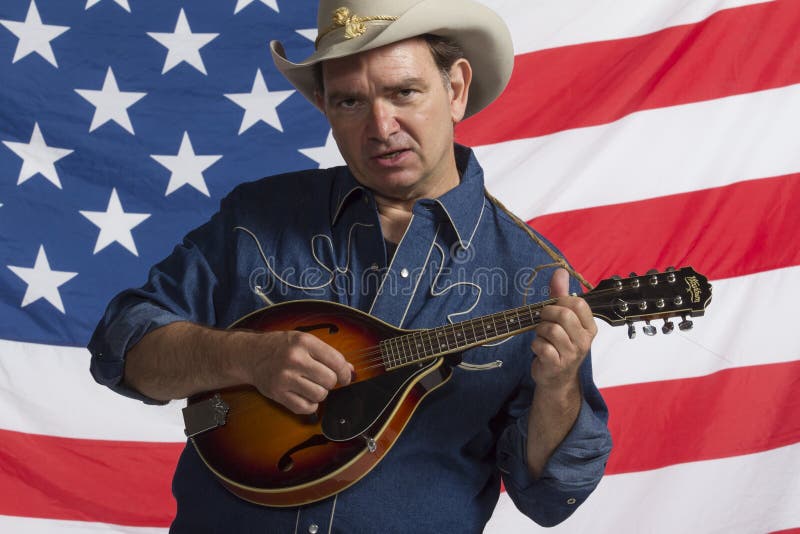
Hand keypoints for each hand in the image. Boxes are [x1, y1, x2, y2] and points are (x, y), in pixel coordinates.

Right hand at [239, 330, 353, 414]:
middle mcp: (294, 359)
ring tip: (311, 385)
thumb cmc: (282, 347)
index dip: (345, 372)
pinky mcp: (277, 393)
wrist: (251, 354)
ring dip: (320, 393)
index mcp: (304, 342)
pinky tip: (304, 395)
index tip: (345, 377)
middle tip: (322, 378)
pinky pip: (305, 408)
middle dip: (330, 382)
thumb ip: (328, 354)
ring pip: (320, 395)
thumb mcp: (304, 341)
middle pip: (330, 380)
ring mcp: (284, 377)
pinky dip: (309, 405)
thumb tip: (350, 371)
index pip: (337, 361)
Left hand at [530, 268, 596, 391]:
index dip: (560, 302)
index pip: (578, 303)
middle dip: (547, 314)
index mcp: (589, 327)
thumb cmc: (559, 344)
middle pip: (564, 314)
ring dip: (540, 330)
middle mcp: (584, 340)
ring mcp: (572, 354)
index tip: (555, 309)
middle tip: (544, 321)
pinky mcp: (557, 364)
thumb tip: (560, 271)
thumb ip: (560, 294)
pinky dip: (535, 345)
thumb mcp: (563, 319)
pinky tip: (540, 349)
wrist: (556, 379)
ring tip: (542, 336)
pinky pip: (541, 346)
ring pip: (551, 329)